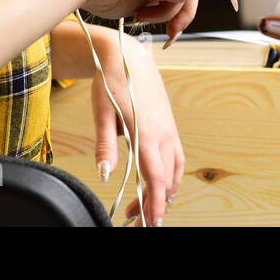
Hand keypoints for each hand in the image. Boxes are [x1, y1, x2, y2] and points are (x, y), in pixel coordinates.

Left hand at [91, 35, 182, 226]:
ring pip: (175, 171)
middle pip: (166, 180)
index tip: (150, 224)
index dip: (154, 205)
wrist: (128, 56)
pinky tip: (159, 183)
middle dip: (154, 205)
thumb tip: (105, 174)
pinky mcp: (169, 126)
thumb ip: (106, 146)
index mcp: (146, 133)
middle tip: (136, 222)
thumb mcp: (102, 114)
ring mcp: (169, 130)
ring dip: (163, 192)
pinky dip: (170, 176)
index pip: (156, 178)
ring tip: (145, 207)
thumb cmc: (112, 82)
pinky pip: (176, 158)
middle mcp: (163, 134)